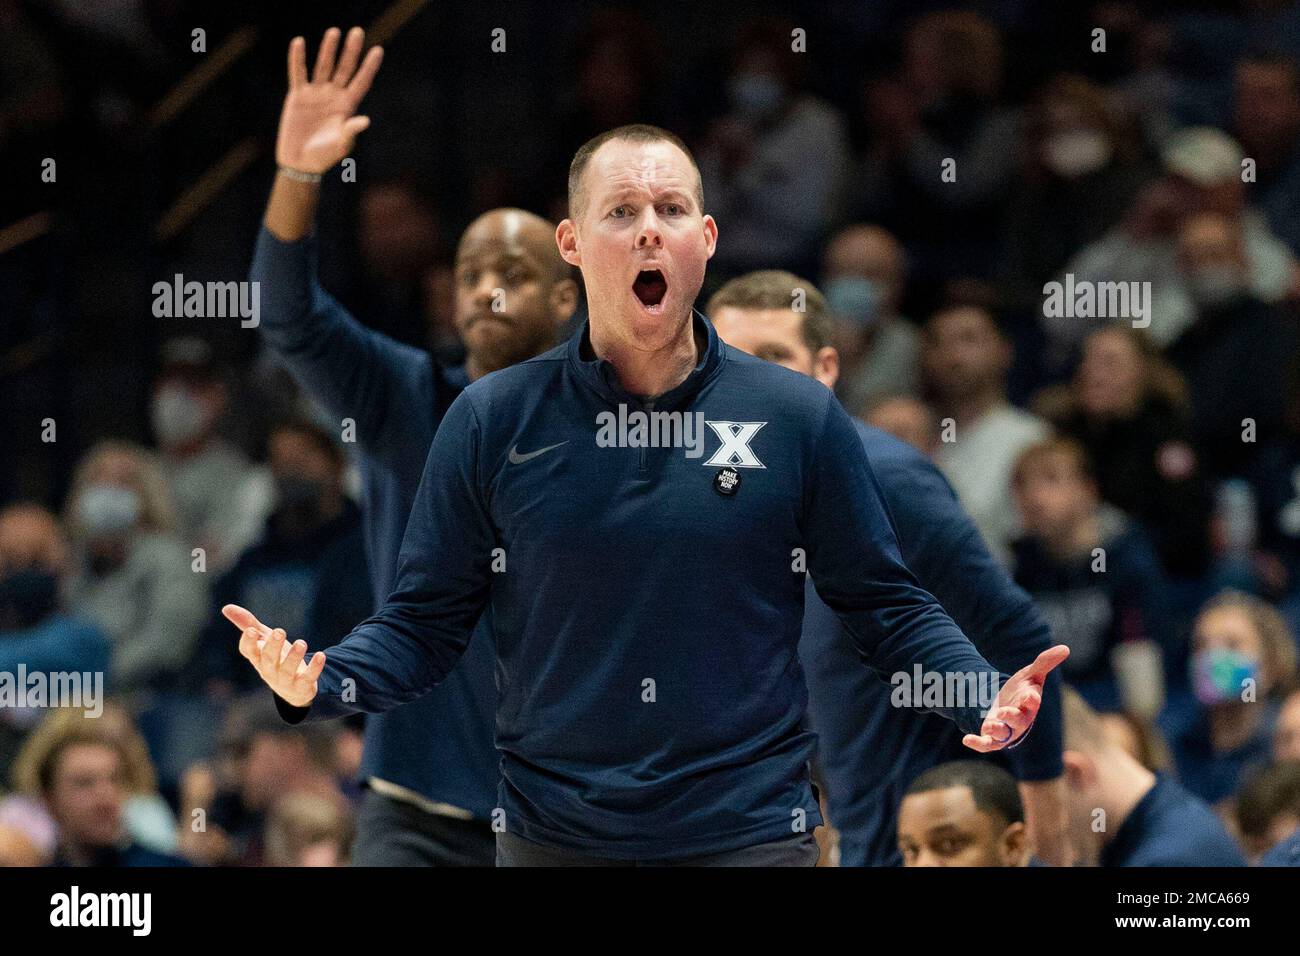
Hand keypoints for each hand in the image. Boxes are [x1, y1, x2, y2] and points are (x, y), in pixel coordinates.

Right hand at [221, 604, 325, 707]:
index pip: (248, 651)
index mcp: (258, 658)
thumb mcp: (263, 640)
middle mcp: (269, 670)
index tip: (251, 630)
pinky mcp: (302, 686)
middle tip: (279, 631)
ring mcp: (285, 680)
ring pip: (288, 670)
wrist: (292, 688)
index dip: (248, 642)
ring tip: (301, 643)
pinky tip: (321, 655)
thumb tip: (226, 607)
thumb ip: (247, 624)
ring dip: (294, 657)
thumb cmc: (275, 657)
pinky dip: (314, 668)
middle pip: (269, 659)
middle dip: (273, 646)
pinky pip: (308, 678)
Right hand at [276, 26, 382, 173]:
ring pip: (323, 66)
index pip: (361, 82)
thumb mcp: (341, 145)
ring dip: (328, 49)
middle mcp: (334, 96)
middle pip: (344, 68)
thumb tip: (364, 120)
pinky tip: (299, 42)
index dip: (369, 67)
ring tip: (334, 31)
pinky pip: (298, 73)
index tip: (378, 49)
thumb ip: (350, 131)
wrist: (300, 162)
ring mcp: (316, 94)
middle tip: (357, 31)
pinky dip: (297, 59)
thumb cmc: (324, 156)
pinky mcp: (298, 95)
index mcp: (348, 107)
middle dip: (351, 51)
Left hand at [963, 645, 1068, 752]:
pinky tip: (966, 739)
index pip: (1033, 703)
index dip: (1031, 700)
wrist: (1006, 704)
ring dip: (996, 730)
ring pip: (1003, 735)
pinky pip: (986, 744)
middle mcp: (1019, 720)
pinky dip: (977, 743)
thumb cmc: (1022, 691)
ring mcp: (1006, 730)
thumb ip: (1045, 662)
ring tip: (988, 725)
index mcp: (1030, 704)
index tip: (1030, 696)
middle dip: (1011, 717)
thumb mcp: (1031, 675)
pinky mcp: (991, 737)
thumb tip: (1065, 647)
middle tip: (1004, 711)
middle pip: (1018, 721)